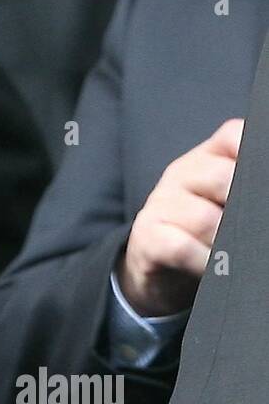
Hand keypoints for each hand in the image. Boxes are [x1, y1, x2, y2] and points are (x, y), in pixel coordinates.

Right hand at [118, 118, 241, 317]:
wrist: (151, 266)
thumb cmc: (198, 231)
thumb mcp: (222, 200)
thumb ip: (242, 183)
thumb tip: (260, 191)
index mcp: (205, 158)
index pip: (231, 136)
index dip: (252, 156)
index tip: (258, 185)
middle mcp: (179, 175)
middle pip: (223, 179)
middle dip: (243, 209)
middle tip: (248, 229)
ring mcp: (159, 205)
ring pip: (206, 220)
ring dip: (224, 242)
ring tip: (229, 253)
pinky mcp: (146, 238)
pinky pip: (182, 248)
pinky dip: (204, 262)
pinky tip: (211, 267)